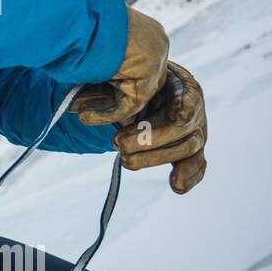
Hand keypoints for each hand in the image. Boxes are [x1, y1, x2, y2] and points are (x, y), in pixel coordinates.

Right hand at [71, 6, 169, 125]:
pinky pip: (132, 101)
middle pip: (136, 82)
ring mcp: (156, 55)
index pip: (135, 67)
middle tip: (82, 108)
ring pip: (134, 94)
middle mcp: (155, 42)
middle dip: (107, 99)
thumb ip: (101, 63)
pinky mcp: (150, 70)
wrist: (77, 17)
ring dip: (105, 108)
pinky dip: (109, 113)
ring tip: (81, 114)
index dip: (109, 86)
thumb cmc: (75, 26)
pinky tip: (86, 116)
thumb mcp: (92, 45)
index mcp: (144, 31)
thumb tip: (90, 81)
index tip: (87, 96)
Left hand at [112, 61, 207, 193]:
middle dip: (152, 138)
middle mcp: (191, 109)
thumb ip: (105, 93)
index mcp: (179, 84)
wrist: (138, 100)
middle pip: (184, 127)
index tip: (178, 114)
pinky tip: (176, 186)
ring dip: (155, 158)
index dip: (185, 104)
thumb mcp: (121, 84)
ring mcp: (194, 131)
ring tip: (125, 161)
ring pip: (187, 147)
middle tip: (118, 143)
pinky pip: (196, 164)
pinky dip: (188, 175)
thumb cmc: (131, 87)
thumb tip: (75, 108)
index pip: (189, 94)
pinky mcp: (190, 151)